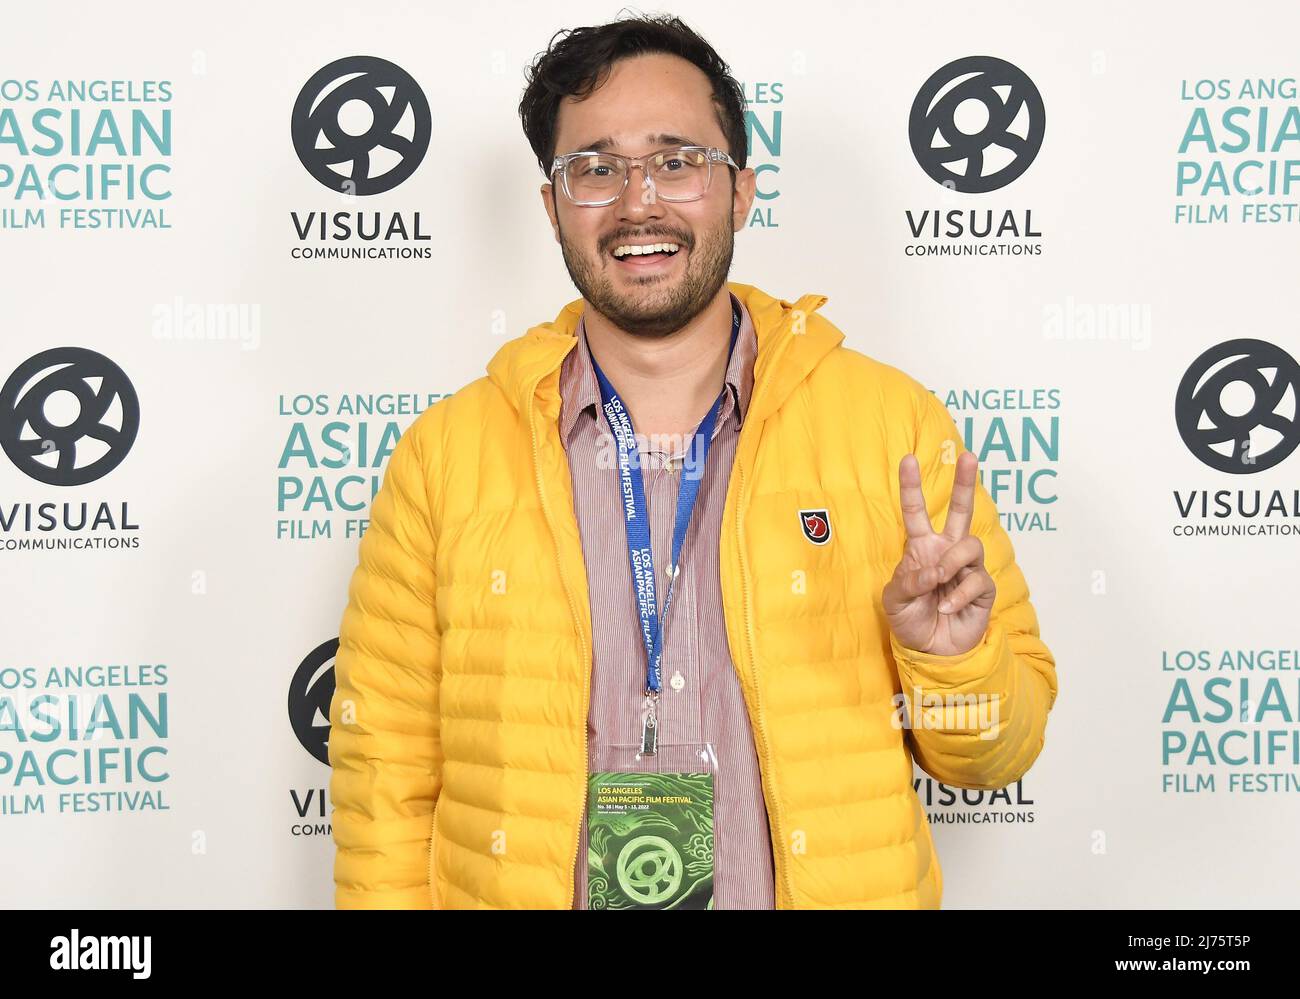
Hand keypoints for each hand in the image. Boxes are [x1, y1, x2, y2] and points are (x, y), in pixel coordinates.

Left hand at [883, 450, 995, 656]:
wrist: (930, 651)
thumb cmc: (910, 620)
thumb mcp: (895, 600)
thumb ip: (908, 581)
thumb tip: (934, 570)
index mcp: (921, 548)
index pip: (916, 513)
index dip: (912, 487)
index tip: (908, 459)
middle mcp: (946, 552)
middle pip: (960, 511)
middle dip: (964, 483)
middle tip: (968, 456)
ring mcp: (967, 568)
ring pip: (970, 545)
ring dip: (952, 563)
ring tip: (939, 582)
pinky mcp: (982, 588)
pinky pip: (976, 580)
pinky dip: (958, 595)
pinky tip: (946, 608)